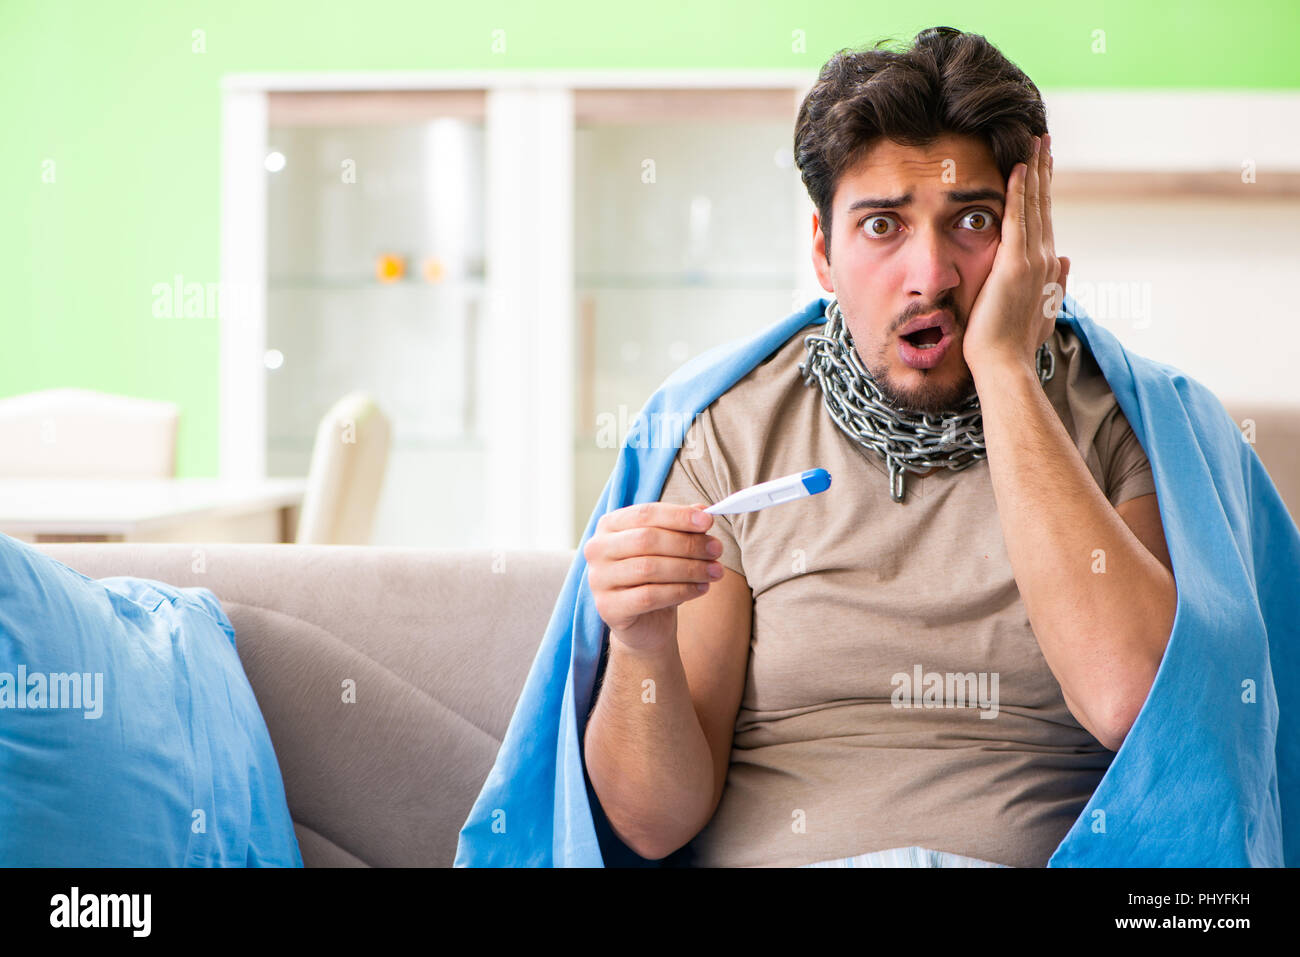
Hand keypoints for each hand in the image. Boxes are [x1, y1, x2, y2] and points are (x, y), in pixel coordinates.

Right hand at [583, 501, 724, 652]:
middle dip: (687, 544)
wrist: (644, 621)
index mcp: (609, 525)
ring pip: (649, 568)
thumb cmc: (656, 576)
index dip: (678, 516)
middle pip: (646, 540)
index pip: (645, 513)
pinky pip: (649, 596)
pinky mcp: (608, 607)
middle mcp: (597, 549)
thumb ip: (681, 526)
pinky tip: (701, 588)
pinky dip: (681, 591)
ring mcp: (598, 579)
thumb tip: (703, 511)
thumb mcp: (669, 546)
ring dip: (689, 568)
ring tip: (715, 571)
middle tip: (716, 549)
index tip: (708, 522)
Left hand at [962, 132, 1071, 376]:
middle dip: (1043, 169)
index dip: (1044, 190)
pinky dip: (1018, 192)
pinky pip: (1017, 219)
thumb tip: (1068, 259)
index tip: (1043, 164)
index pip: (1045, 219)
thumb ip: (1056, 284)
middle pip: (1044, 204)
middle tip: (1042, 138)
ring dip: (1034, 170)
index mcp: (1047, 268)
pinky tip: (1018, 167)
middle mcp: (1045, 259)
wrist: (1006, 363)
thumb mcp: (1042, 311)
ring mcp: (1033, 260)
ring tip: (1034, 140)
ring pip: (1034, 205)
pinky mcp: (1015, 264)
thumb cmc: (1016, 345)